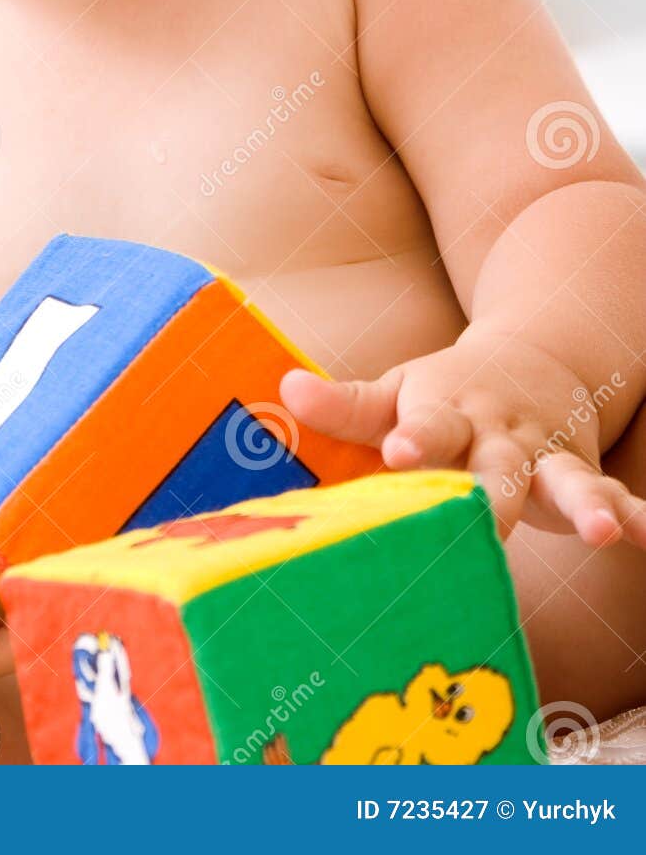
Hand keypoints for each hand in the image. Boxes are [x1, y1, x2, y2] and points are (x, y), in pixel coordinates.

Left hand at [279, 327, 645, 550]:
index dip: (414, 437)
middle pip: (498, 467)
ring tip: (603, 532)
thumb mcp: (398, 390)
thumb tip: (286, 388)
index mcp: (447, 413)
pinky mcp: (581, 478)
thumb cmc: (443, 393)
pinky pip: (617, 498)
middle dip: (494, 494)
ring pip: (569, 482)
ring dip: (587, 505)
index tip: (400, 450)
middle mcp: (500, 436)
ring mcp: (546, 459)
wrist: (530, 363)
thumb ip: (347, 405)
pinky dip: (638, 519)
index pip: (428, 425)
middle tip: (487, 519)